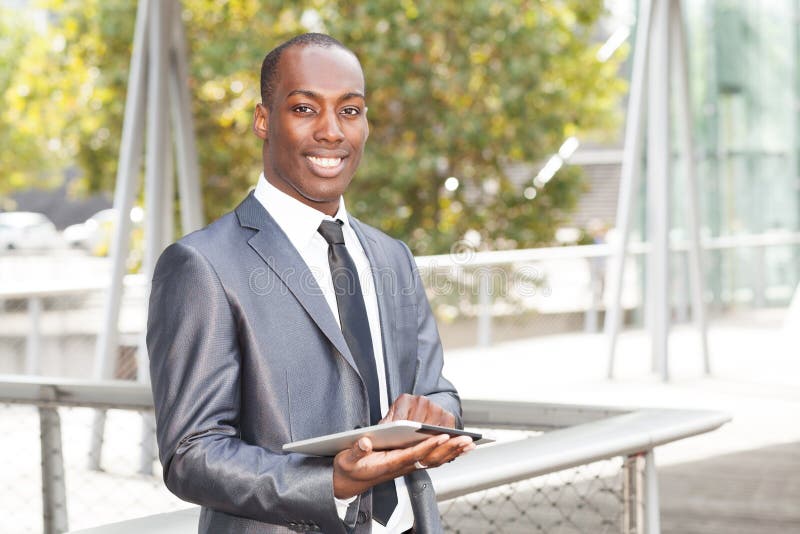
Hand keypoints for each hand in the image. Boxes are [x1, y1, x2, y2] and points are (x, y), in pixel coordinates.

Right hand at [332, 394, 473, 498]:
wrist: (348, 481)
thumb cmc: (349, 468)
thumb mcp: (347, 459)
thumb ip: (356, 451)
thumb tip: (365, 442)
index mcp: (388, 464)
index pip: (412, 455)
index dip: (428, 446)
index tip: (443, 436)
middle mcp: (401, 466)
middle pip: (429, 458)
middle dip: (449, 448)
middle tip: (466, 439)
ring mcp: (406, 466)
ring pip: (433, 459)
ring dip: (452, 452)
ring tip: (469, 443)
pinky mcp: (408, 463)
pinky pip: (431, 459)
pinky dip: (447, 453)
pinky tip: (458, 448)